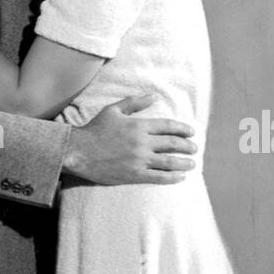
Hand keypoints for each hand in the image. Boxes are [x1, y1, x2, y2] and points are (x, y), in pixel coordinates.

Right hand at [63, 95, 197, 185]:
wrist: (79, 152)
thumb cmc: (95, 129)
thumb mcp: (113, 110)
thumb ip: (134, 102)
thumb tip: (153, 96)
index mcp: (139, 125)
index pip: (168, 126)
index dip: (182, 129)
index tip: (191, 132)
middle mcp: (142, 142)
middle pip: (172, 144)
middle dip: (188, 146)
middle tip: (195, 149)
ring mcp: (139, 160)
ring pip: (169, 162)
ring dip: (184, 163)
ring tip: (192, 164)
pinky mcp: (134, 175)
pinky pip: (158, 177)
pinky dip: (172, 177)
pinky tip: (180, 177)